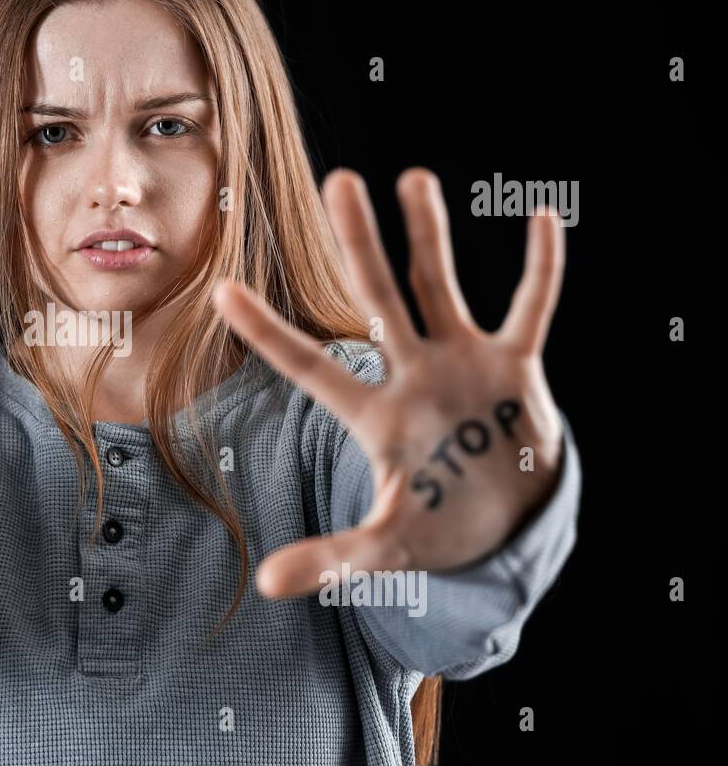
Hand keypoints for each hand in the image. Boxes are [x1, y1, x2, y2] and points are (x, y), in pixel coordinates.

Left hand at [212, 167, 566, 598]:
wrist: (505, 522)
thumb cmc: (438, 525)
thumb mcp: (385, 547)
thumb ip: (333, 558)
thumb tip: (267, 587)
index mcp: (372, 415)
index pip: (308, 366)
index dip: (267, 334)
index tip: (220, 290)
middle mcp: (410, 374)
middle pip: (377, 299)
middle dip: (360, 245)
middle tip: (337, 181)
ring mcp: (461, 364)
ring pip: (441, 287)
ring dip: (431, 236)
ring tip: (414, 177)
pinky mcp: (515, 369)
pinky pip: (530, 310)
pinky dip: (540, 271)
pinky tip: (545, 219)